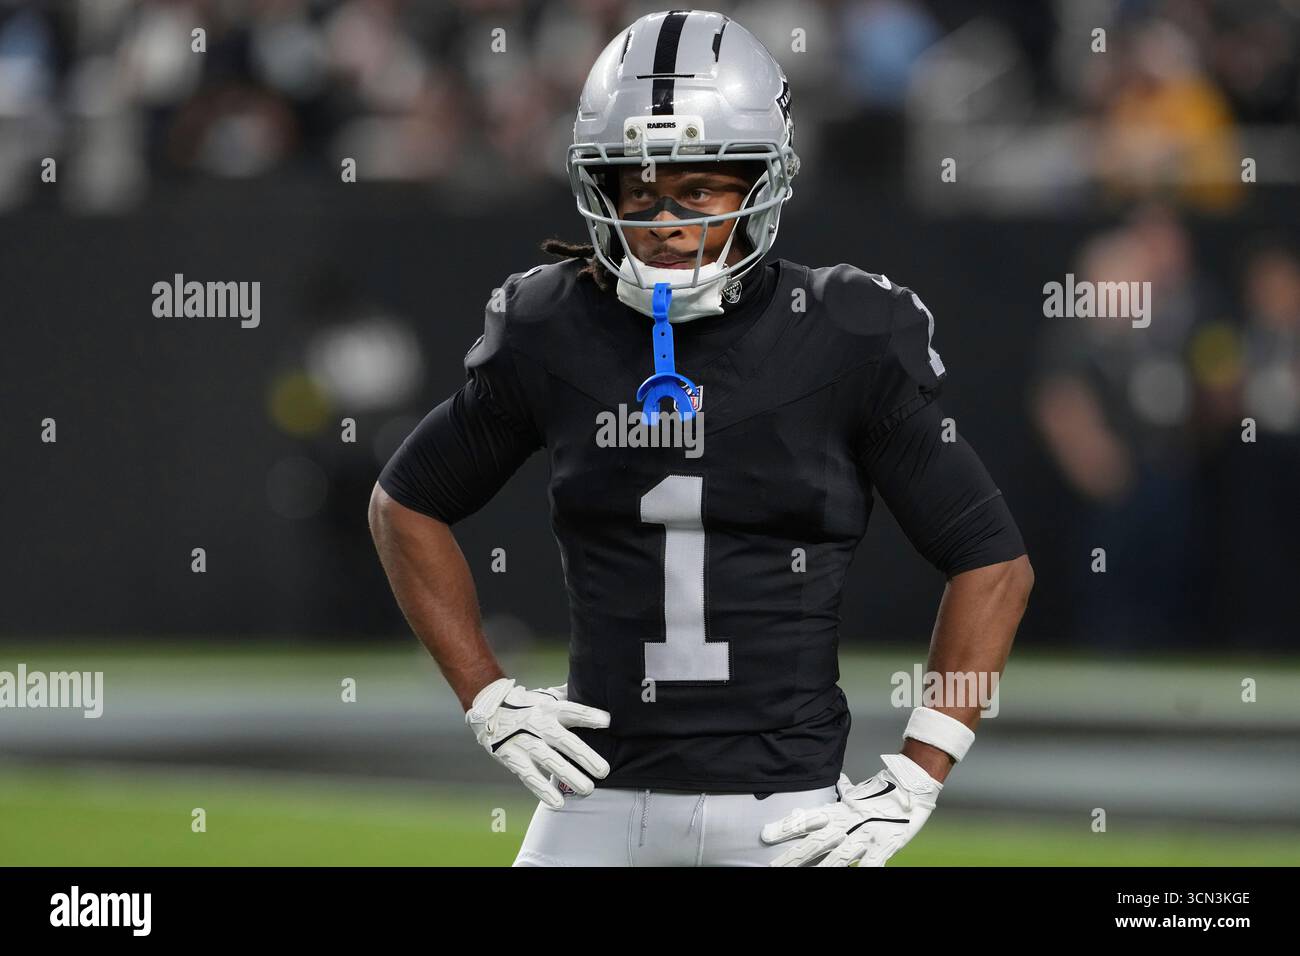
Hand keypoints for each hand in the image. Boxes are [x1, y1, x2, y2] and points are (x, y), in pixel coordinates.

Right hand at [465, 678, 610, 807]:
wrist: (487, 708)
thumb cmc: (525, 704)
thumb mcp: (546, 696)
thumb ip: (568, 697)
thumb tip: (593, 689)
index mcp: (549, 707)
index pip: (572, 710)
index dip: (588, 716)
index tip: (607, 722)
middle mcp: (538, 723)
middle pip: (563, 740)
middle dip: (584, 756)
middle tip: (604, 771)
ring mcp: (524, 741)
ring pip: (548, 760)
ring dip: (569, 775)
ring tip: (588, 789)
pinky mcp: (512, 757)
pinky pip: (529, 776)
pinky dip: (543, 790)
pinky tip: (558, 802)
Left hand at [760, 753, 940, 865]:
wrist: (913, 785)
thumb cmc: (885, 791)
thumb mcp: (859, 792)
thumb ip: (844, 792)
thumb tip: (837, 783)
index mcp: (841, 810)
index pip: (809, 818)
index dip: (787, 826)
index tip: (764, 834)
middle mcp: (849, 822)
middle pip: (817, 841)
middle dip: (794, 855)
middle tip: (773, 865)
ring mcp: (867, 835)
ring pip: (840, 856)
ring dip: (822, 869)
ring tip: (804, 877)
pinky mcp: (885, 844)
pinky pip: (873, 863)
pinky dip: (865, 871)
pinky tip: (857, 875)